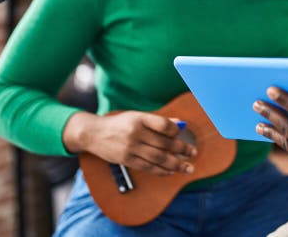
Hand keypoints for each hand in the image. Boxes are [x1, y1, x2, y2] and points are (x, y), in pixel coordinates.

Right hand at [63, 111, 196, 175]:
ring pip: (158, 158)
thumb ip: (157, 121)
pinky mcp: (126, 160)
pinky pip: (148, 167)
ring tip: (187, 167)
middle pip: (163, 143)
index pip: (163, 124)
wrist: (94, 133)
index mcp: (139, 118)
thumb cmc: (120, 123)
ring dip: (175, 164)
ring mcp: (130, 148)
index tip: (183, 133)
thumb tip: (179, 125)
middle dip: (181, 149)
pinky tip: (171, 171)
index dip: (176, 130)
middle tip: (193, 153)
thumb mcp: (137, 116)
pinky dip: (161, 170)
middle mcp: (135, 133)